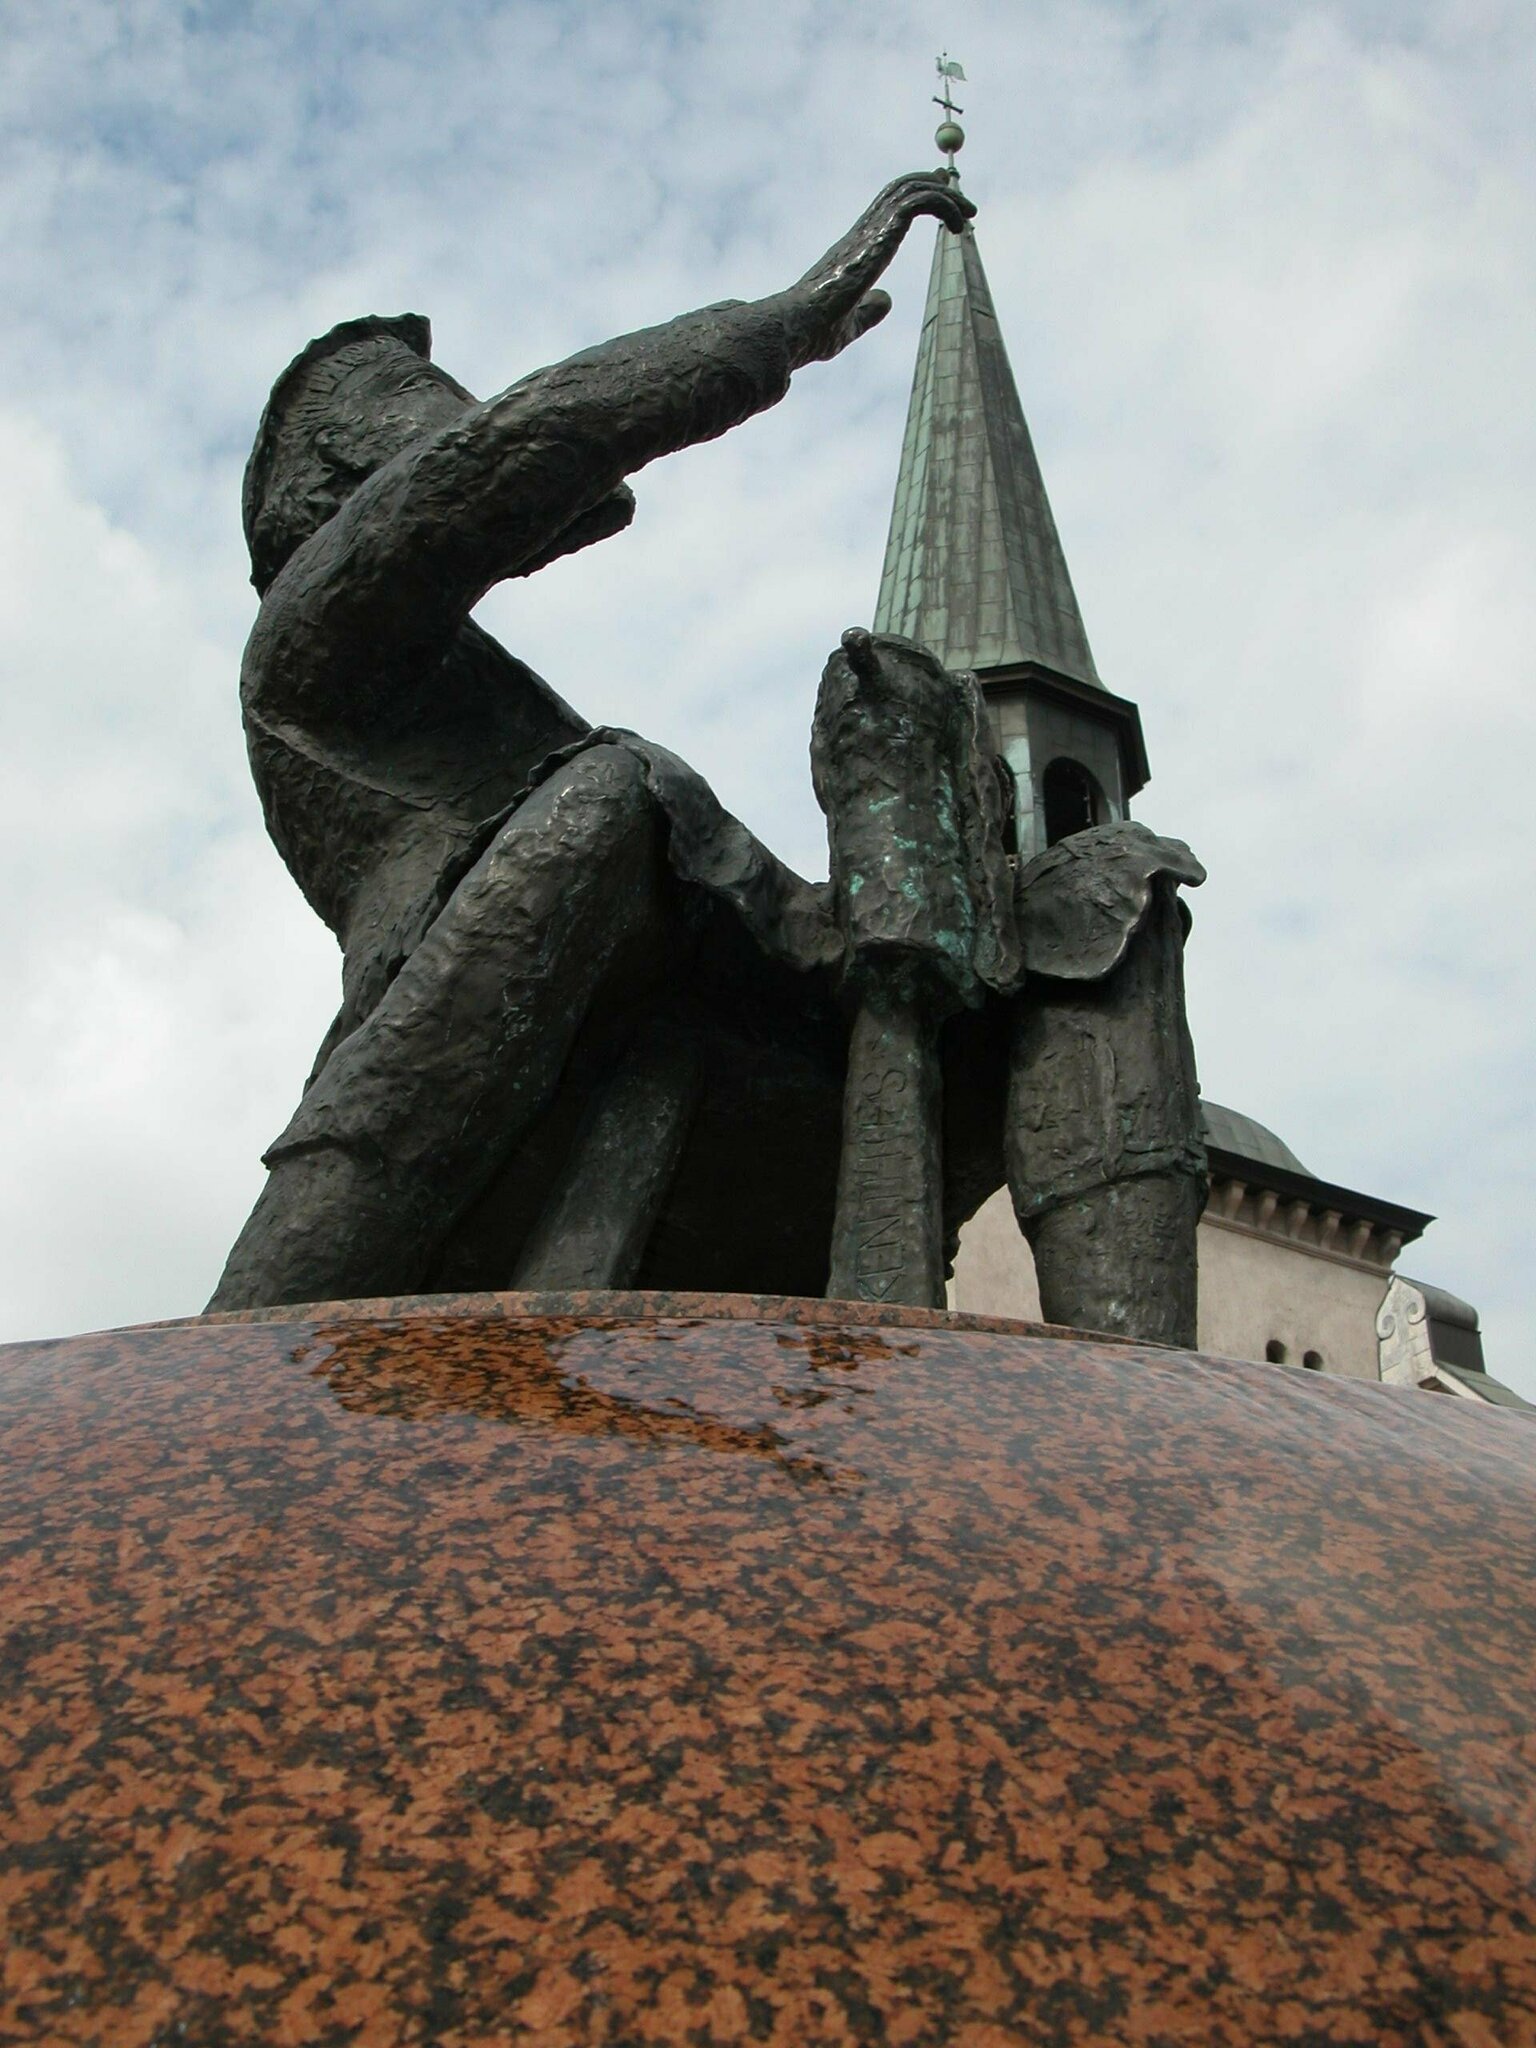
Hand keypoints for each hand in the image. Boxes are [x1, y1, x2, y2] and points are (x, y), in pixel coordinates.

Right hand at [787, 172, 975, 366]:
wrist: (795, 327)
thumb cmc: (813, 332)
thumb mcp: (849, 325)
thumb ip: (868, 311)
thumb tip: (886, 300)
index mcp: (855, 248)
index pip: (887, 206)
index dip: (915, 194)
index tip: (940, 192)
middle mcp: (862, 232)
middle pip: (901, 188)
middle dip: (936, 187)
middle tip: (964, 202)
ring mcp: (869, 232)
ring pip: (911, 189)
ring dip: (946, 195)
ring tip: (969, 214)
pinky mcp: (878, 238)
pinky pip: (917, 204)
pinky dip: (942, 205)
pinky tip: (957, 225)